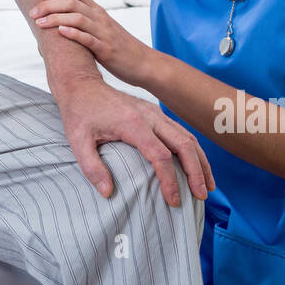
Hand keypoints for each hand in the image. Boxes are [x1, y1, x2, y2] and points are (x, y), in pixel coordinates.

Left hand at [30, 0, 151, 87]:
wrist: (144, 63)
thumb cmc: (119, 47)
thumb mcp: (102, 29)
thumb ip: (85, 22)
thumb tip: (60, 21)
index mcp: (98, 11)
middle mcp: (100, 18)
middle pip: (72, 2)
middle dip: (49, 5)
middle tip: (33, 12)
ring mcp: (104, 33)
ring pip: (78, 18)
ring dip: (56, 18)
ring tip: (40, 23)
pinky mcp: (106, 49)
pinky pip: (88, 39)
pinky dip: (73, 34)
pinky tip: (60, 32)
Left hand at [51, 75, 214, 205]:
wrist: (82, 84)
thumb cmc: (79, 113)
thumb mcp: (77, 141)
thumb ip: (92, 168)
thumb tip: (108, 193)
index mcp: (133, 124)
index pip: (160, 156)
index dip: (170, 180)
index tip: (174, 200)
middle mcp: (149, 116)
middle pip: (183, 145)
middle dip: (196, 172)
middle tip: (201, 196)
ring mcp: (155, 112)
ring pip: (187, 137)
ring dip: (200, 161)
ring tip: (207, 186)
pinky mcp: (155, 112)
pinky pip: (181, 131)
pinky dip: (193, 150)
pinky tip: (196, 165)